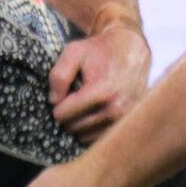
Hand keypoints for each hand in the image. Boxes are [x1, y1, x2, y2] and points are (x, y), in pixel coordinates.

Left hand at [48, 24, 150, 142]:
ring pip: (86, 135)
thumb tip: (54, 102)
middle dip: (68, 116)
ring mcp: (124, 119)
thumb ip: (59, 76)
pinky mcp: (129, 123)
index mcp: (102, 91)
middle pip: (74, 127)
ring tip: (84, 106)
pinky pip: (100, 137)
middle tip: (72, 100)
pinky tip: (93, 113)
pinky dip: (91, 129)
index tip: (61, 97)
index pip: (64, 114)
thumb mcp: (73, 53)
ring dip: (79, 124)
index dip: (57, 106)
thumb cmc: (99, 50)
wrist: (131, 49)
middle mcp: (116, 109)